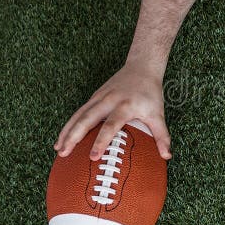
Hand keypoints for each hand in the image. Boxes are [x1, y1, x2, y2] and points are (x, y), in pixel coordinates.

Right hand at [54, 63, 171, 160]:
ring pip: (78, 115)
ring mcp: (98, 98)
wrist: (141, 68)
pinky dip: (69, 124)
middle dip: (74, 136)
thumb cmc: (150, 93)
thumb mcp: (158, 114)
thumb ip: (162, 136)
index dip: (101, 141)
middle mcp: (108, 101)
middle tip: (64, 153)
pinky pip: (78, 112)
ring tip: (58, 149)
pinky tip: (63, 138)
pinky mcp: (94, 97)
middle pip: (86, 119)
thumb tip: (167, 157)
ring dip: (67, 131)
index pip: (110, 125)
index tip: (93, 156)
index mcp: (125, 106)